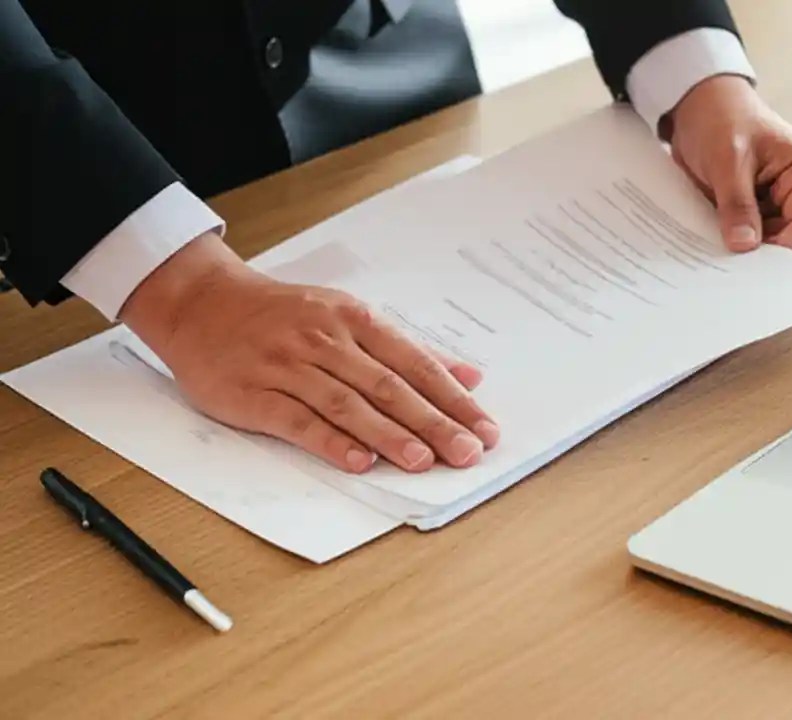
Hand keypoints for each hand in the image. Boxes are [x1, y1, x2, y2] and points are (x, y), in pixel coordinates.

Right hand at [120, 233, 498, 473]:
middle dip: (432, 421)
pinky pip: (297, 420)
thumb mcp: (349, 317)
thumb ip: (409, 349)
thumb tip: (469, 375)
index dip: (452, 398)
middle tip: (465, 452)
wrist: (201, 303)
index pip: (414, 363)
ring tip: (421, 461)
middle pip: (388, 386)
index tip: (483, 428)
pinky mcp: (253, 394)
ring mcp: (287, 367)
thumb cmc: (283, 315)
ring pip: (346, 404)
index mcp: (355, 320)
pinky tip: (358, 461)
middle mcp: (325, 340)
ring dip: (388, 434)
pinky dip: (330, 441)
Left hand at [667, 75, 791, 252]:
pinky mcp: (751, 207)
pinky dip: (731, 240)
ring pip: (766, 241)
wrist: (696, 103)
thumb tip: (744, 245)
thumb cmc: (720, 117)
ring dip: (743, 249)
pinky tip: (712, 245)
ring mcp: (773, 200)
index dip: (782, 250)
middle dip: (762, 253)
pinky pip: (747, 233)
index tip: (752, 265)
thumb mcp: (727, 160)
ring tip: (716, 255)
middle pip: (789, 238)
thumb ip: (737, 203)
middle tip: (730, 267)